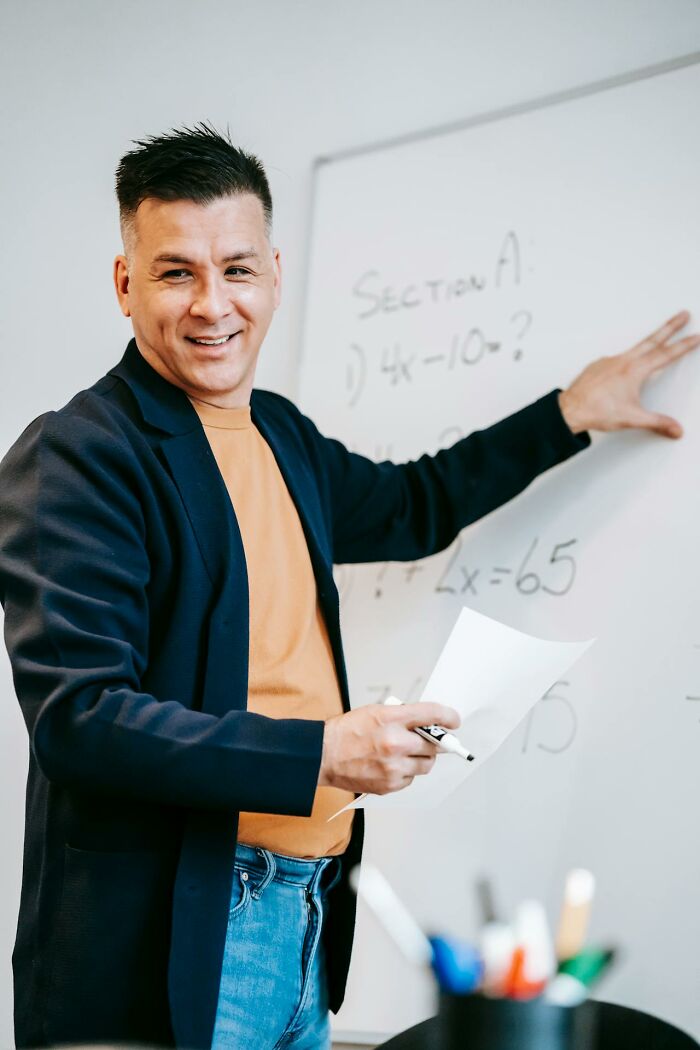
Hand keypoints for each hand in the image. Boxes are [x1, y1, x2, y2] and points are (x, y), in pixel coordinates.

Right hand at [318, 702, 459, 795]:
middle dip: (434, 742)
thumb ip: (402, 716)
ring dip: (421, 758)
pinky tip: (391, 765)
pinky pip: (411, 778)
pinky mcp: (390, 784)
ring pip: (426, 764)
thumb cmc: (347, 731)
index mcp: (391, 719)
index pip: (432, 714)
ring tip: (405, 753)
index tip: (454, 720)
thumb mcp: (375, 711)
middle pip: (434, 744)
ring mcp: (393, 767)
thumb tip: (427, 722)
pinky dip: (407, 772)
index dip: (448, 717)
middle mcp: (395, 743)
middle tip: (429, 740)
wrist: (323, 755)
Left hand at [558, 310, 699, 437]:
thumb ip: (658, 423)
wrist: (570, 409)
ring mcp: (609, 361)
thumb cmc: (597, 411)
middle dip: (670, 326)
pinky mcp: (598, 366)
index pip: (666, 355)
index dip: (684, 345)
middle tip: (683, 315)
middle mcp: (623, 361)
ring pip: (635, 347)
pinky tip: (626, 367)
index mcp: (635, 370)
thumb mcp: (633, 419)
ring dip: (649, 342)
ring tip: (658, 339)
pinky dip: (626, 359)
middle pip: (652, 339)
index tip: (696, 336)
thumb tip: (676, 429)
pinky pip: (616, 359)